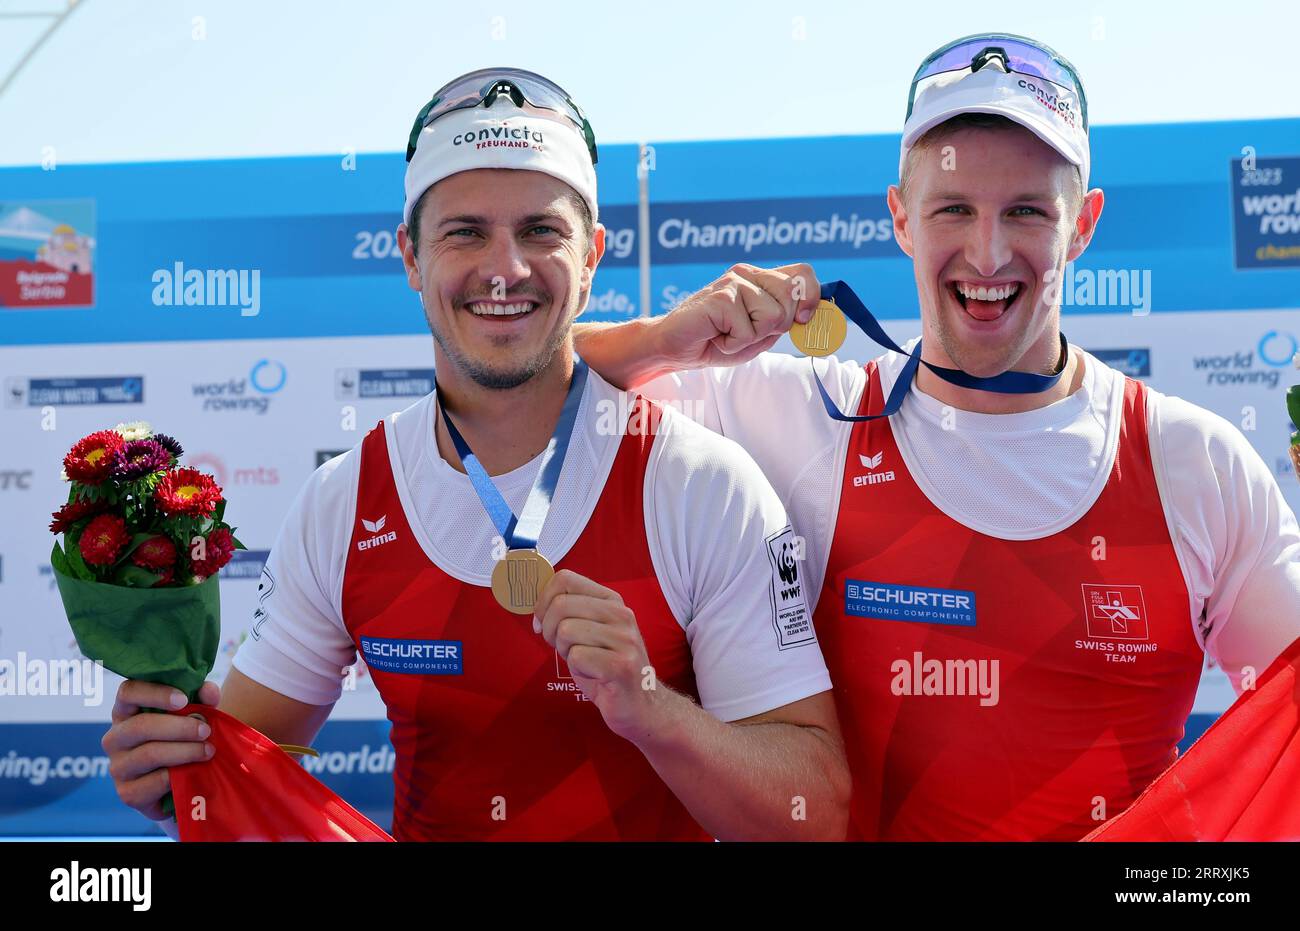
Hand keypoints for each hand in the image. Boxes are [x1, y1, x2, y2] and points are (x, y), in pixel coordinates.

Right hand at [102, 679, 219, 820]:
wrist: (183, 784)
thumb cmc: (184, 740)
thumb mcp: (193, 715)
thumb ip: (202, 699)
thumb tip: (208, 690)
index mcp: (126, 711)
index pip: (128, 692)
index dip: (155, 693)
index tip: (183, 699)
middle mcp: (115, 737)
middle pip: (140, 726)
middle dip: (179, 727)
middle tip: (206, 730)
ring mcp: (118, 766)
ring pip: (149, 754)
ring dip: (184, 751)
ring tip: (208, 750)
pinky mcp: (128, 793)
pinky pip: (154, 782)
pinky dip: (179, 775)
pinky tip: (194, 771)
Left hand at [533, 570, 665, 739]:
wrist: (639, 704)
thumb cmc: (606, 668)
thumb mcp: (589, 631)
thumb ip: (568, 613)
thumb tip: (535, 603)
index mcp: (611, 600)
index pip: (565, 579)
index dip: (543, 600)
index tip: (543, 621)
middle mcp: (621, 614)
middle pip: (560, 605)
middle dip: (550, 630)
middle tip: (563, 647)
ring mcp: (624, 639)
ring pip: (566, 630)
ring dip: (565, 651)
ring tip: (584, 661)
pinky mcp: (621, 665)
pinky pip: (577, 656)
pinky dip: (577, 669)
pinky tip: (594, 674)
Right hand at [654, 263, 820, 370]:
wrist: (676, 348)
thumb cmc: (717, 340)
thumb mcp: (760, 333)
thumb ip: (785, 321)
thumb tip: (813, 315)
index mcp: (761, 278)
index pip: (802, 273)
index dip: (811, 296)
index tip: (804, 319)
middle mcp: (748, 274)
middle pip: (793, 295)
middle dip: (778, 325)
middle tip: (746, 331)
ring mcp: (734, 282)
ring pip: (774, 316)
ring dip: (751, 337)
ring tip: (727, 334)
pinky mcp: (721, 297)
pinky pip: (748, 330)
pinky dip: (733, 343)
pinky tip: (715, 336)